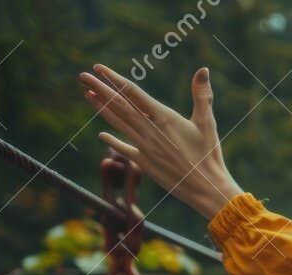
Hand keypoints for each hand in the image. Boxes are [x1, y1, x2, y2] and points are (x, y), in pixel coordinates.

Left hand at [80, 64, 243, 220]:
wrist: (206, 189)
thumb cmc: (209, 155)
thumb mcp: (206, 123)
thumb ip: (202, 95)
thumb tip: (204, 69)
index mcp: (163, 118)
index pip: (133, 93)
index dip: (114, 79)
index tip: (98, 68)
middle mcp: (149, 131)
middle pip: (119, 105)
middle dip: (100, 89)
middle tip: (82, 76)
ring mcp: (145, 147)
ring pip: (119, 123)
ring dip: (101, 109)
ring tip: (87, 95)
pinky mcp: (145, 163)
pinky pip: (125, 148)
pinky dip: (113, 141)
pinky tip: (102, 134)